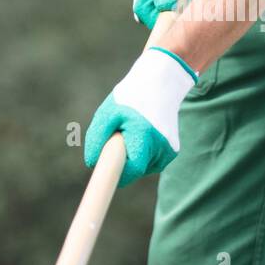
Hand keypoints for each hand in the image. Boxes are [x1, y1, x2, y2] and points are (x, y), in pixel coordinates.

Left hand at [83, 46, 197, 187]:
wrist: (161, 84)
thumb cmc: (130, 98)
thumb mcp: (108, 113)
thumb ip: (97, 138)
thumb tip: (92, 163)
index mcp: (144, 134)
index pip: (132, 170)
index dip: (118, 177)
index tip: (106, 180)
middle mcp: (161, 145)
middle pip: (135, 170)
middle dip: (122, 163)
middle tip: (117, 141)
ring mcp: (169, 150)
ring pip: (143, 168)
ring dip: (133, 158)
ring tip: (132, 132)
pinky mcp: (173, 152)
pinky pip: (151, 163)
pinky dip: (143, 155)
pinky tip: (142, 137)